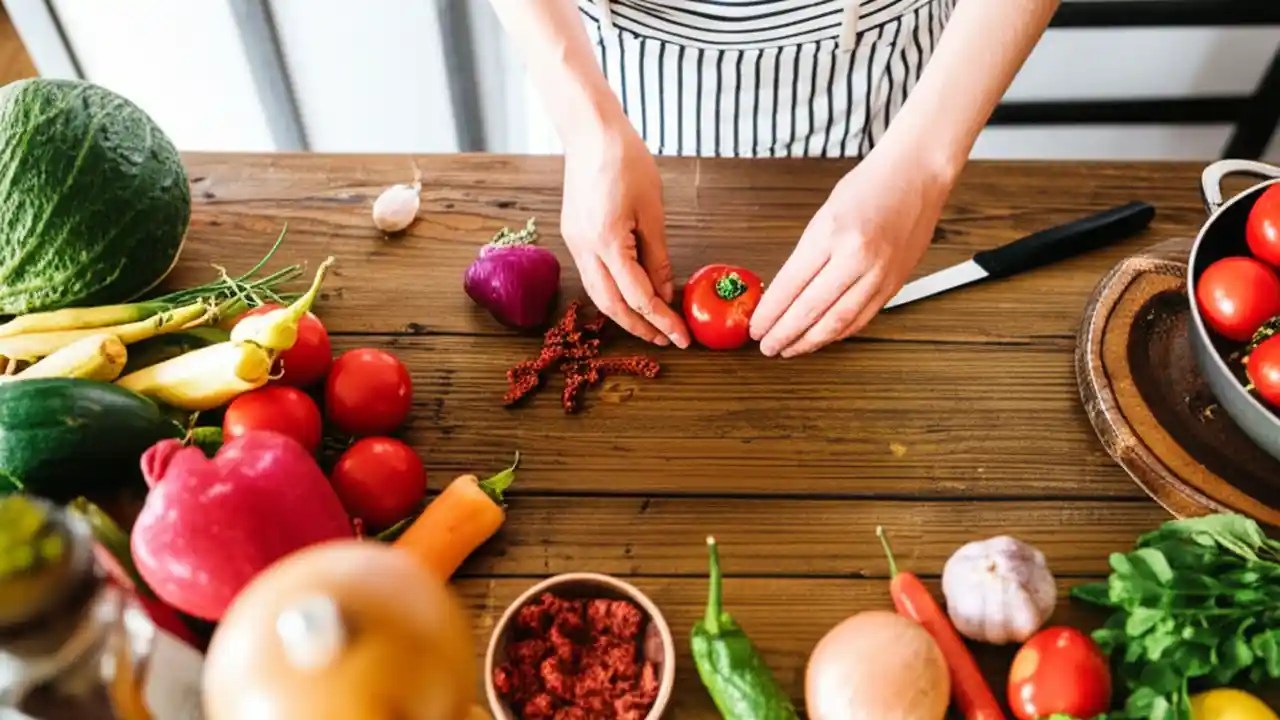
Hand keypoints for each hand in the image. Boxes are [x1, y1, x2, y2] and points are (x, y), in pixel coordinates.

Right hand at [560, 120, 689, 347]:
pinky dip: (613, 291)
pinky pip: (593, 275)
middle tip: (665, 339)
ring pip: (598, 294)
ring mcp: (574, 243)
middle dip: (639, 327)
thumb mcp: (653, 212)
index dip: (662, 321)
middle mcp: (585, 248)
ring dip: (624, 314)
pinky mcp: (573, 236)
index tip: (681, 337)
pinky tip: (632, 294)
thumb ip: (658, 259)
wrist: (590, 133)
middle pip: (611, 306)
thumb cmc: (625, 161)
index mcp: (608, 241)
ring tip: (651, 323)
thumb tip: (665, 295)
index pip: (638, 297)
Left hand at [749, 150, 950, 356]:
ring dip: (810, 341)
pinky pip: (862, 318)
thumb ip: (806, 255)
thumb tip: (783, 292)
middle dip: (785, 334)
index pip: (791, 285)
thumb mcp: (823, 215)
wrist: (917, 175)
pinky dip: (838, 333)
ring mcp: (879, 273)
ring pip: (838, 322)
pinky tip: (823, 337)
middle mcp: (857, 257)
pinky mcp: (894, 284)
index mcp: (832, 234)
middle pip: (812, 310)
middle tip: (767, 346)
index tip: (756, 326)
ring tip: (790, 349)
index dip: (770, 313)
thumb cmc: (870, 187)